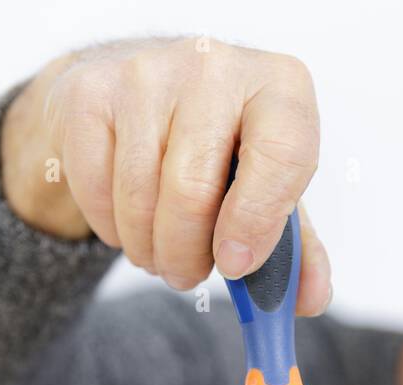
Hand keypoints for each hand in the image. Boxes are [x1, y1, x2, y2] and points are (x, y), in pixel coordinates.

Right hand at [1, 37, 330, 313]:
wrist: (139, 92)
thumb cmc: (220, 144)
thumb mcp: (271, 186)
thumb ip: (297, 248)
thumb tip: (310, 299)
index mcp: (279, 86)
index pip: (281, 155)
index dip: (257, 221)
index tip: (236, 265)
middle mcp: (215, 67)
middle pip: (194, 189)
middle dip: (187, 255)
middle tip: (187, 276)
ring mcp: (147, 73)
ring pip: (140, 196)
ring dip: (149, 249)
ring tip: (161, 253)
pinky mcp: (91, 92)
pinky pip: (96, 188)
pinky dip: (111, 227)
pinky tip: (128, 222)